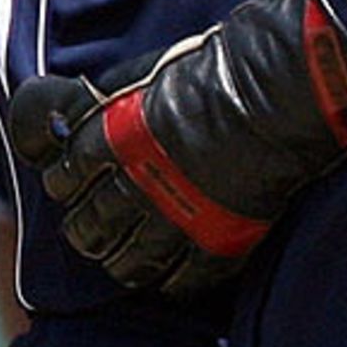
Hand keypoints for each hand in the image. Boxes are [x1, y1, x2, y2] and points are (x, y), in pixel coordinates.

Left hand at [9, 0, 346, 299]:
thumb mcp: (149, 70)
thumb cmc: (220, 66)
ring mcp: (175, 218)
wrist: (283, 86)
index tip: (71, 181)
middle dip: (86, 227)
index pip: (65, 175)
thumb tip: (64, 112)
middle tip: (92, 225)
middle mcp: (135, 184)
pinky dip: (169, 280)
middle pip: (88, 226)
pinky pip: (179, 279)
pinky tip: (169, 272)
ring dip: (121, 259)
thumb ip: (107, 101)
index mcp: (114, 136)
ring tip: (124, 255)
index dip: (65, 181)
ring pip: (127, 262)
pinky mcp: (215, 241)